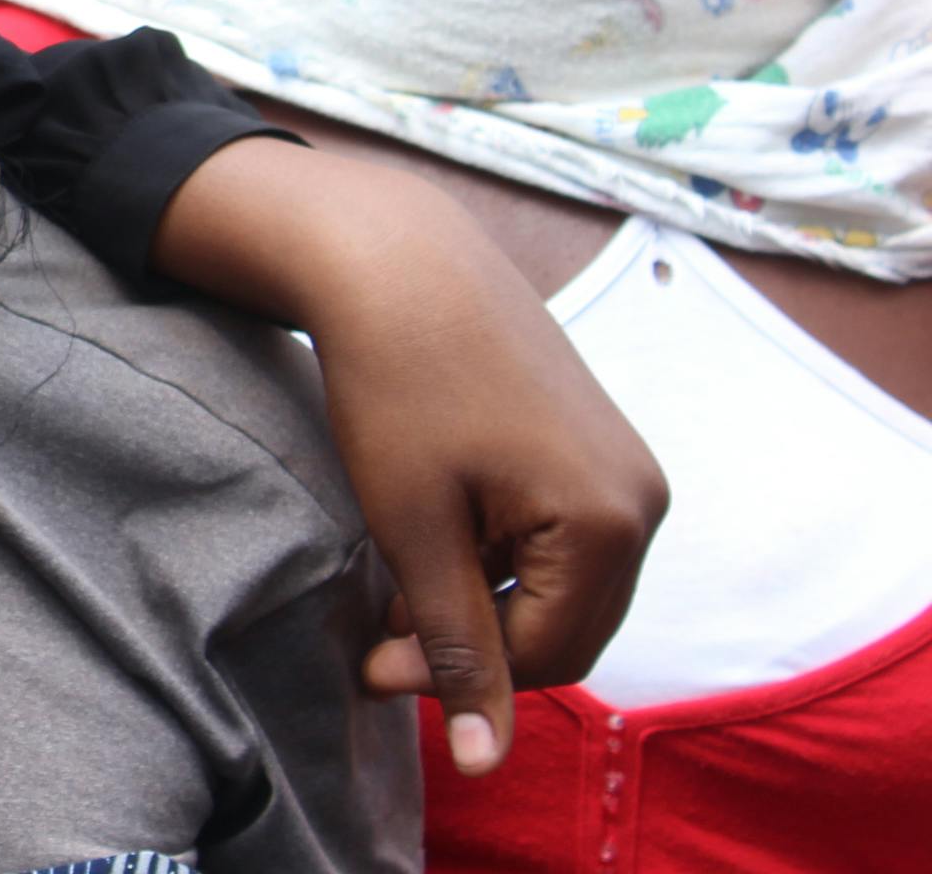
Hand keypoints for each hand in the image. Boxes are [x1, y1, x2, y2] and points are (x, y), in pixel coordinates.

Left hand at [152, 137, 665, 775]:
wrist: (396, 256)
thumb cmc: (397, 384)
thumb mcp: (416, 529)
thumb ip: (458, 646)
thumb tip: (483, 761)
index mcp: (613, 525)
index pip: (546, 658)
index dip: (455, 676)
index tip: (373, 664)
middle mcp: (644, 497)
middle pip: (564, 627)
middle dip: (473, 641)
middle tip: (380, 634)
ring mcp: (627, 464)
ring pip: (558, 582)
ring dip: (483, 596)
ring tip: (399, 573)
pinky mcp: (597, 438)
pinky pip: (559, 532)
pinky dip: (498, 550)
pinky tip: (433, 524)